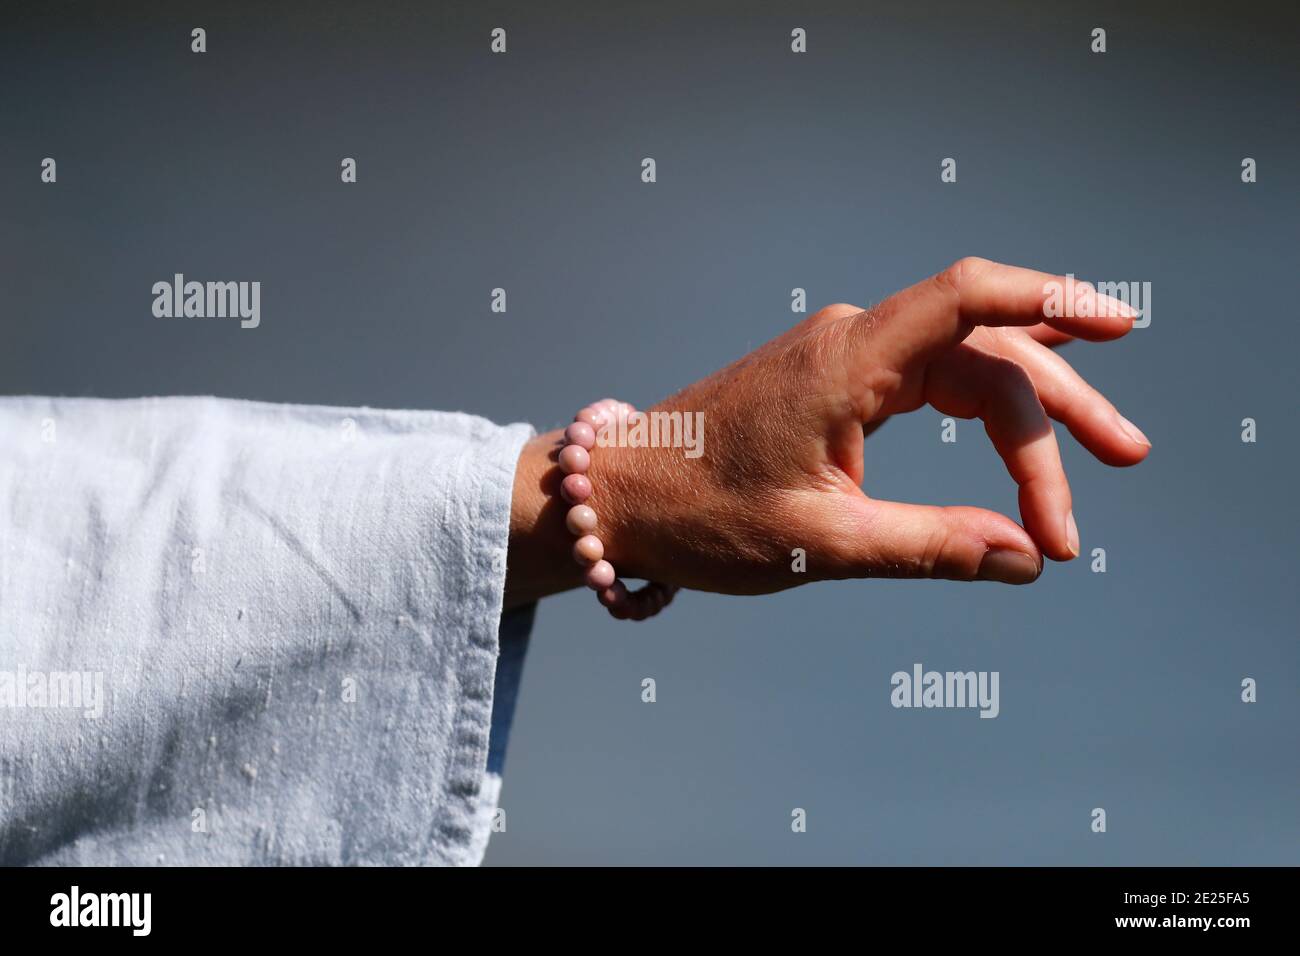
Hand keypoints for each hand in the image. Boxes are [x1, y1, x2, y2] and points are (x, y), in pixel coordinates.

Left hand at [506, 258, 1148, 606]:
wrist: (622, 500)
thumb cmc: (701, 517)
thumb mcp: (821, 544)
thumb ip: (929, 546)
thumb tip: (1025, 559)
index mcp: (846, 362)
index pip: (967, 298)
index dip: (1051, 299)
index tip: (1119, 323)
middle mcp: (852, 342)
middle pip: (986, 353)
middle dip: (1058, 412)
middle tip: (1127, 459)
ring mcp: (844, 358)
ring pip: (964, 370)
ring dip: (1028, 421)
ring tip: (1088, 478)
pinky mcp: (836, 382)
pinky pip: (929, 380)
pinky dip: (981, 412)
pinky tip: (1026, 421)